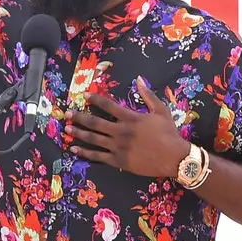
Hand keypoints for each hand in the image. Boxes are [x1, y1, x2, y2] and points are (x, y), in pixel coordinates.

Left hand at [66, 78, 189, 176]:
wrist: (174, 158)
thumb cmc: (169, 134)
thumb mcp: (161, 111)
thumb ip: (148, 95)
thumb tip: (139, 79)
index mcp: (131, 118)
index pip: (108, 106)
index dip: (95, 100)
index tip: (85, 96)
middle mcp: (121, 131)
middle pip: (95, 123)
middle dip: (79, 117)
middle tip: (67, 114)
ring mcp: (118, 147)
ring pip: (93, 139)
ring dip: (78, 133)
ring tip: (67, 129)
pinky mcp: (118, 161)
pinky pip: (97, 156)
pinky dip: (85, 152)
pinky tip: (74, 149)